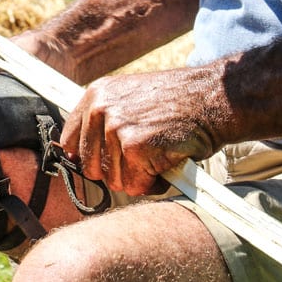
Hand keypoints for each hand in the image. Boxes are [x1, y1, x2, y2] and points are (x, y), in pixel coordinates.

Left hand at [61, 65, 228, 195]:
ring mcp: (115, 127)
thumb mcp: (129, 99)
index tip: (110, 161)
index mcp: (94, 96)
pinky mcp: (135, 147)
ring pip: (115, 181)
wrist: (211, 98)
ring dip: (139, 178)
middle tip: (145, 158)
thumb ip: (102, 122)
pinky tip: (167, 162)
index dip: (91, 159)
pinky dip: (154, 183)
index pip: (70, 143)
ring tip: (159, 156)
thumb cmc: (175, 105)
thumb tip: (73, 156)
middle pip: (91, 168)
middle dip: (118, 171)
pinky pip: (136, 186)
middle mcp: (99, 109)